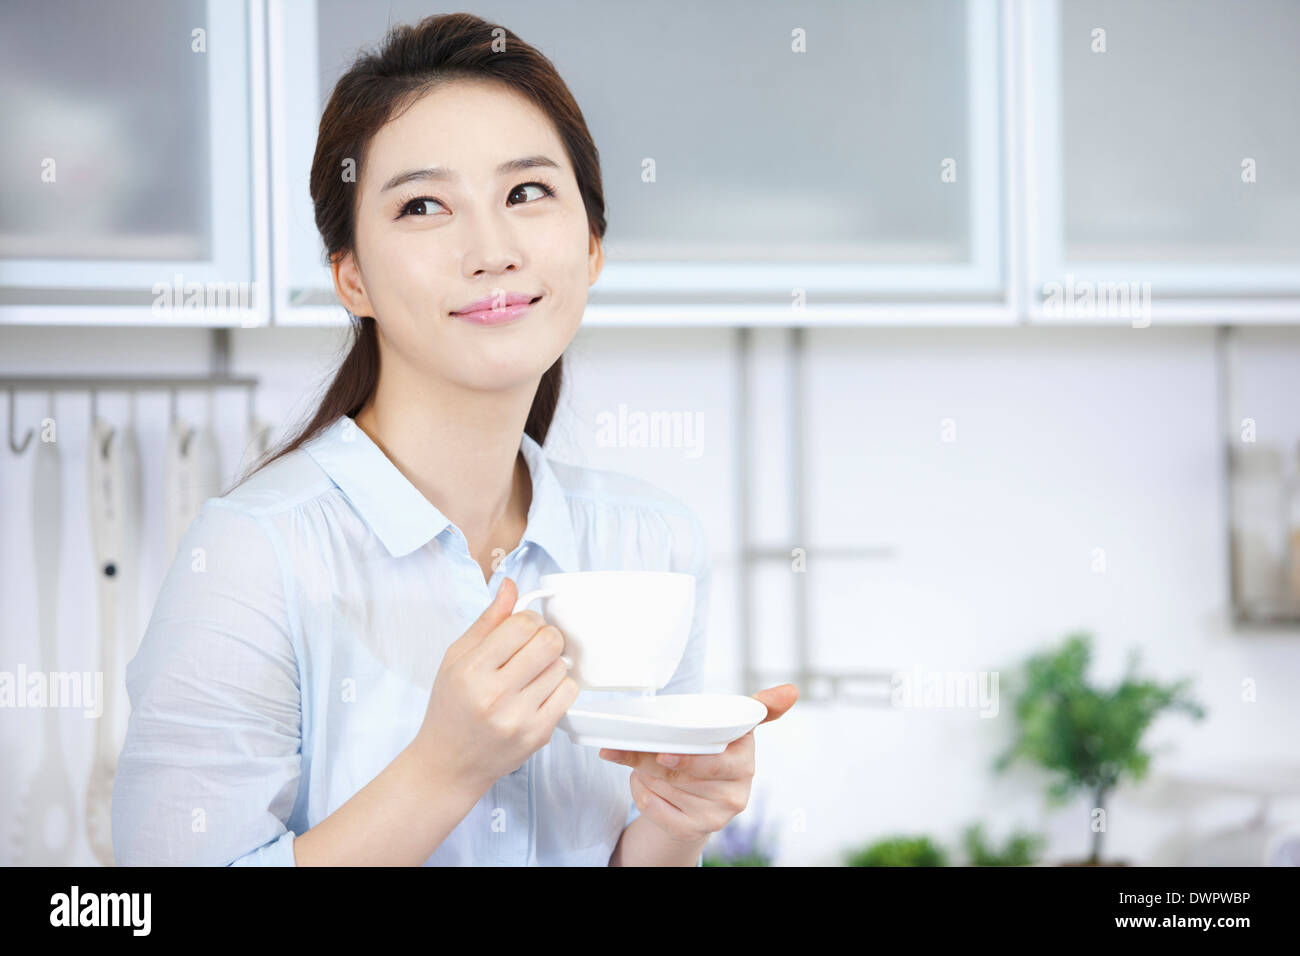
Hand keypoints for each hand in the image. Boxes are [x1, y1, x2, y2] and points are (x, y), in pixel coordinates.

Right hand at [414, 577, 579, 789]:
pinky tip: (540, 690)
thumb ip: (488, 621)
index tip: (524, 629)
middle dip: (546, 637)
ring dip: (551, 664)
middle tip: (534, 647)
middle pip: (549, 642)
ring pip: (561, 667)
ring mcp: (518, 718)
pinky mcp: (537, 735)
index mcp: (471, 670)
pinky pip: (568, 693)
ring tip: (532, 673)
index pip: (522, 624)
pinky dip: (559, 686)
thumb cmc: (450, 707)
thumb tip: (511, 585)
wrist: (449, 763)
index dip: (529, 620)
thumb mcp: (456, 658)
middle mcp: (494, 695)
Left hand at [598, 683, 797, 844]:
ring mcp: (717, 814)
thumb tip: (792, 690)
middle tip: (623, 746)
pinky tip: (642, 782)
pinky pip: (655, 808)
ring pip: (665, 787)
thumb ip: (758, 708)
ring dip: (642, 772)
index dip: (691, 760)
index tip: (666, 754)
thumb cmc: (712, 753)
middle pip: (682, 773)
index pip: (718, 760)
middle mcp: (737, 790)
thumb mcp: (732, 728)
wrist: (701, 800)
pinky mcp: (695, 830)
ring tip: (638, 760)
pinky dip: (641, 793)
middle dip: (650, 758)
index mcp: (745, 758)